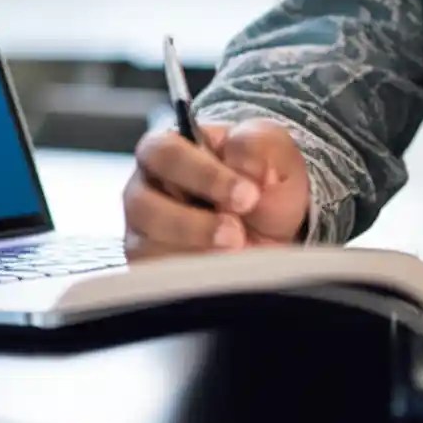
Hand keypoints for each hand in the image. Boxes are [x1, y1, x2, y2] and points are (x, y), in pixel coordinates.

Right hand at [123, 118, 309, 260]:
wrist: (278, 233)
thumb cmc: (265, 183)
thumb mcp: (275, 153)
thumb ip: (259, 145)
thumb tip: (241, 154)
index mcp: (171, 149)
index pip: (165, 153)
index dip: (203, 175)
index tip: (248, 195)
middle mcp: (147, 189)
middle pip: (144, 204)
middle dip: (194, 223)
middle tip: (238, 232)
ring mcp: (144, 233)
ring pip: (146, 245)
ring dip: (194, 251)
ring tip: (236, 251)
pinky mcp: (151, 269)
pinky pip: (155, 277)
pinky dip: (191, 277)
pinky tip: (221, 270)